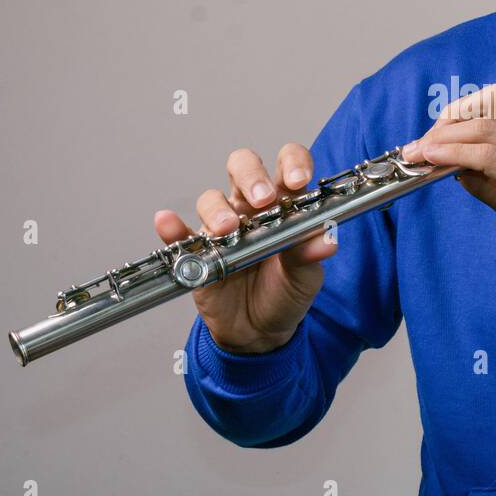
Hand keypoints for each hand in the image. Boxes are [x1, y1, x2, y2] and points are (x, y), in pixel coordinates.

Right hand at [154, 143, 337, 353]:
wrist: (259, 332)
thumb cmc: (286, 292)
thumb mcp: (306, 276)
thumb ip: (311, 254)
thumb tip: (327, 240)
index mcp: (285, 203)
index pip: (288, 165)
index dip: (293, 163)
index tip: (297, 180)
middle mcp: (251, 207)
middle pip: (244, 167)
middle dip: (252, 175)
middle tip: (262, 199)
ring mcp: (222, 226)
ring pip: (212, 199)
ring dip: (218, 209)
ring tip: (229, 229)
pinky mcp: (198, 250)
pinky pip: (179, 234)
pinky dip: (171, 227)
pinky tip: (167, 222)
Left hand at [401, 80, 495, 308]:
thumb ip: (489, 183)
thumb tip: (457, 169)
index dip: (470, 106)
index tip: (441, 131)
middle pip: (493, 101)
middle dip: (451, 117)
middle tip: (424, 143)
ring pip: (485, 125)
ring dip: (444, 136)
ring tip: (418, 151)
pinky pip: (487, 154)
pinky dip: (453, 153)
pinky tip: (433, 160)